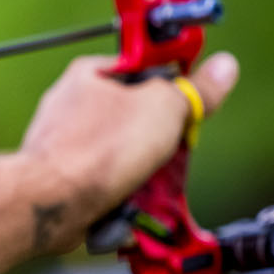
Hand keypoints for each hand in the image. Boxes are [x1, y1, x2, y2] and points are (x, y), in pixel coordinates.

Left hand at [17, 51, 239, 248]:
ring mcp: (66, 144)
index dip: (175, 85)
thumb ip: (195, 89)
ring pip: (124, 156)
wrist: (50, 203)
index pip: (146, 68)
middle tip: (171, 154)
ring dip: (144, 177)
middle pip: (138, 118)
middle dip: (161, 143)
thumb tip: (224, 67)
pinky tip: (127, 205)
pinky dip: (122, 198)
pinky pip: (106, 185)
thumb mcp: (163, 108)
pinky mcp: (64, 179)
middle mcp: (72, 106)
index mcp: (90, 75)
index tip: (192, 102)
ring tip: (147, 185)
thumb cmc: (96, 150)